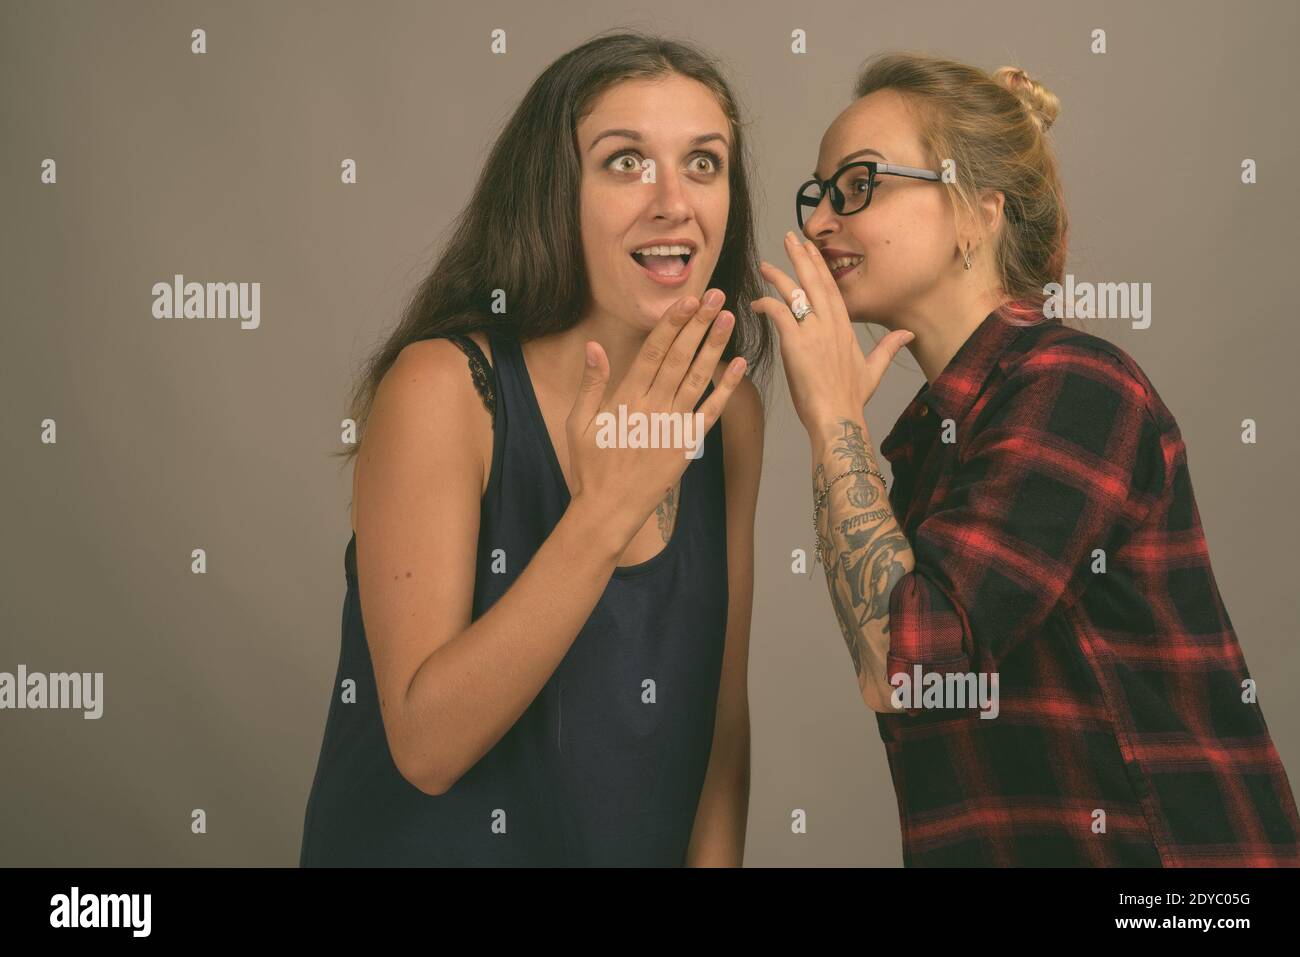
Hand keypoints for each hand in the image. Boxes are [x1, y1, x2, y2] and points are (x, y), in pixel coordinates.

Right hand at [565, 289, 747, 548]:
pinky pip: (711, 413)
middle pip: (679, 357)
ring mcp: (672, 426)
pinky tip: (739, 367)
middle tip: (716, 296)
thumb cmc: (590, 468)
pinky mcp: (686, 445)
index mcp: (625, 398)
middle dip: (698, 325)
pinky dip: (726, 389)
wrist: (608, 510)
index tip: (688, 300)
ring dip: (715, 347)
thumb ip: (592, 384)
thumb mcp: (579, 423)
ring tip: (728, 319)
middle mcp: (652, 407)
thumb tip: (594, 346)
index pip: (653, 351)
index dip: (672, 323)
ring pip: (697, 378)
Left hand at [753, 232, 912, 437]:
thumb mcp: (874, 370)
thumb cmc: (851, 399)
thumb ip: (888, 348)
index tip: (812, 249)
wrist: (838, 417)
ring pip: (796, 293)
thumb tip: (907, 334)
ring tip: (766, 264)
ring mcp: (814, 332)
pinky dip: (766, 304)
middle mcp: (831, 324)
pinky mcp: (796, 343)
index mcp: (845, 328)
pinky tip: (756, 302)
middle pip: (816, 282)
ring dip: (779, 276)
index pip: (832, 289)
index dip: (821, 266)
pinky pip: (779, 313)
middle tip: (790, 238)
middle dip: (802, 257)